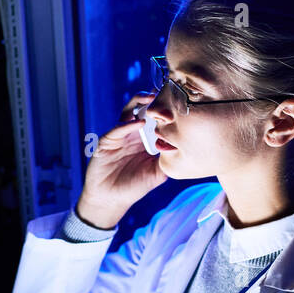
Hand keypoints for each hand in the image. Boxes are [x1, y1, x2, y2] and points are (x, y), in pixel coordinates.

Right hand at [76, 93, 168, 228]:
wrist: (110, 200)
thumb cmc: (133, 187)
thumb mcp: (156, 174)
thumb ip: (168, 162)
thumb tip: (187, 152)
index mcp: (143, 139)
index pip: (154, 118)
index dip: (163, 109)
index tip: (176, 101)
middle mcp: (131, 134)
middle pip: (140, 109)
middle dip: (151, 99)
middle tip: (164, 92)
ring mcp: (118, 136)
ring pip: (127, 113)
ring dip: (138, 104)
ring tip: (151, 99)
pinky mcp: (106, 142)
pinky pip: (117, 129)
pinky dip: (128, 125)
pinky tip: (139, 122)